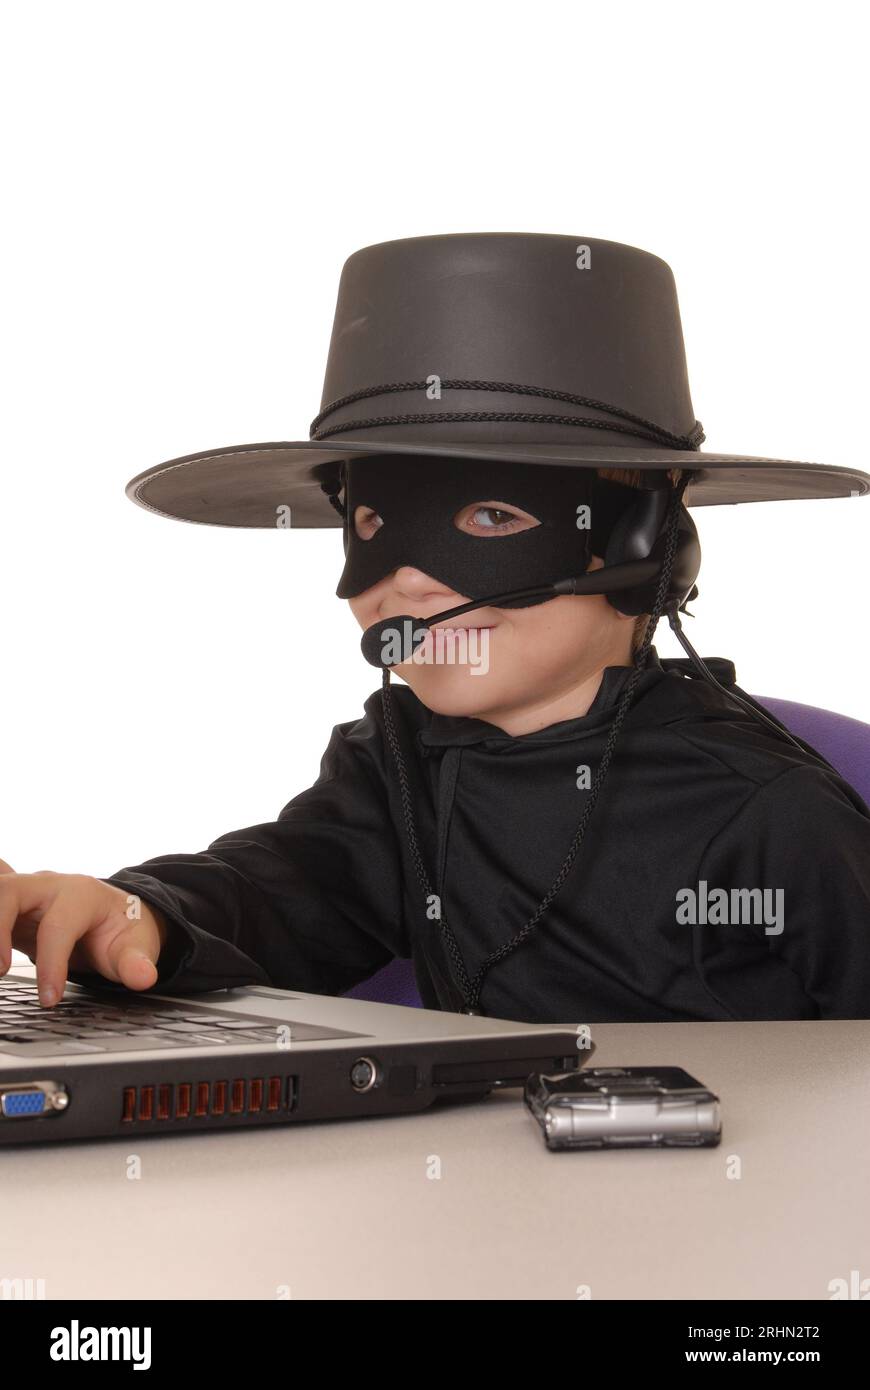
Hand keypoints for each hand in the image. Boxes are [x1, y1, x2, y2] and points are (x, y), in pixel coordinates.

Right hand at [0, 858, 169, 1005]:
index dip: (50, 964)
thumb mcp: (136, 944)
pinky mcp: (10, 911)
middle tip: (1, 971)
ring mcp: (26, 895)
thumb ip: (137, 962)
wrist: (114, 913)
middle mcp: (48, 886)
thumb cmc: (123, 927)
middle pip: (10, 892)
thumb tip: (143, 977)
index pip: (58, 926)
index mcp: (82, 894)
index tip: (50, 998)